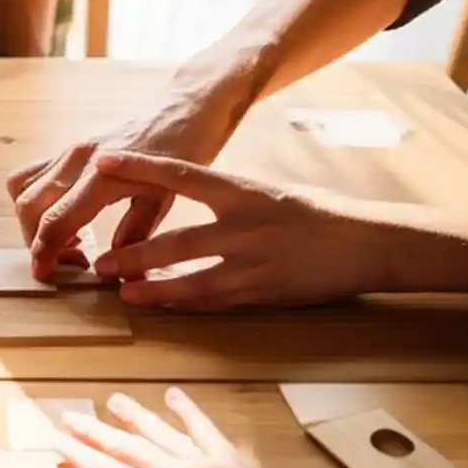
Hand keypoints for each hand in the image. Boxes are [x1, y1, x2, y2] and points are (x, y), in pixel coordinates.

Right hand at [7, 78, 237, 279]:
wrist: (183, 111)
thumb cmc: (183, 153)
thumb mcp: (164, 200)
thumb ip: (136, 236)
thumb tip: (123, 278)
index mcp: (104, 176)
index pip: (57, 220)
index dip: (45, 252)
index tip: (44, 275)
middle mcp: (78, 158)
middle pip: (29, 205)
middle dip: (34, 240)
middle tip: (60, 261)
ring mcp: (69, 148)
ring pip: (22, 185)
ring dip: (30, 219)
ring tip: (61, 239)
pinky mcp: (67, 146)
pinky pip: (32, 172)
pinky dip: (34, 199)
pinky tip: (63, 215)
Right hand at [53, 388, 377, 467]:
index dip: (76, 454)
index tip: (54, 438)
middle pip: (126, 445)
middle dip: (95, 430)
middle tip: (70, 414)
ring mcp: (206, 463)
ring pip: (161, 431)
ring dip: (135, 415)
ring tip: (113, 398)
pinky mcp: (233, 463)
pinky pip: (205, 430)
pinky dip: (188, 411)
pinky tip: (175, 396)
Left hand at [90, 152, 377, 309]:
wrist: (367, 244)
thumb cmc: (315, 213)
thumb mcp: (267, 193)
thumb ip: (225, 197)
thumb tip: (182, 193)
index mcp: (244, 192)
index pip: (181, 176)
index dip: (140, 167)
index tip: (104, 161)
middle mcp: (245, 226)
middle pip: (177, 242)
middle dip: (134, 254)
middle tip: (100, 263)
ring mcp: (254, 263)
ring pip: (192, 282)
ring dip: (154, 289)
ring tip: (124, 293)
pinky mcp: (264, 292)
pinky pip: (215, 302)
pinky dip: (186, 305)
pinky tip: (162, 306)